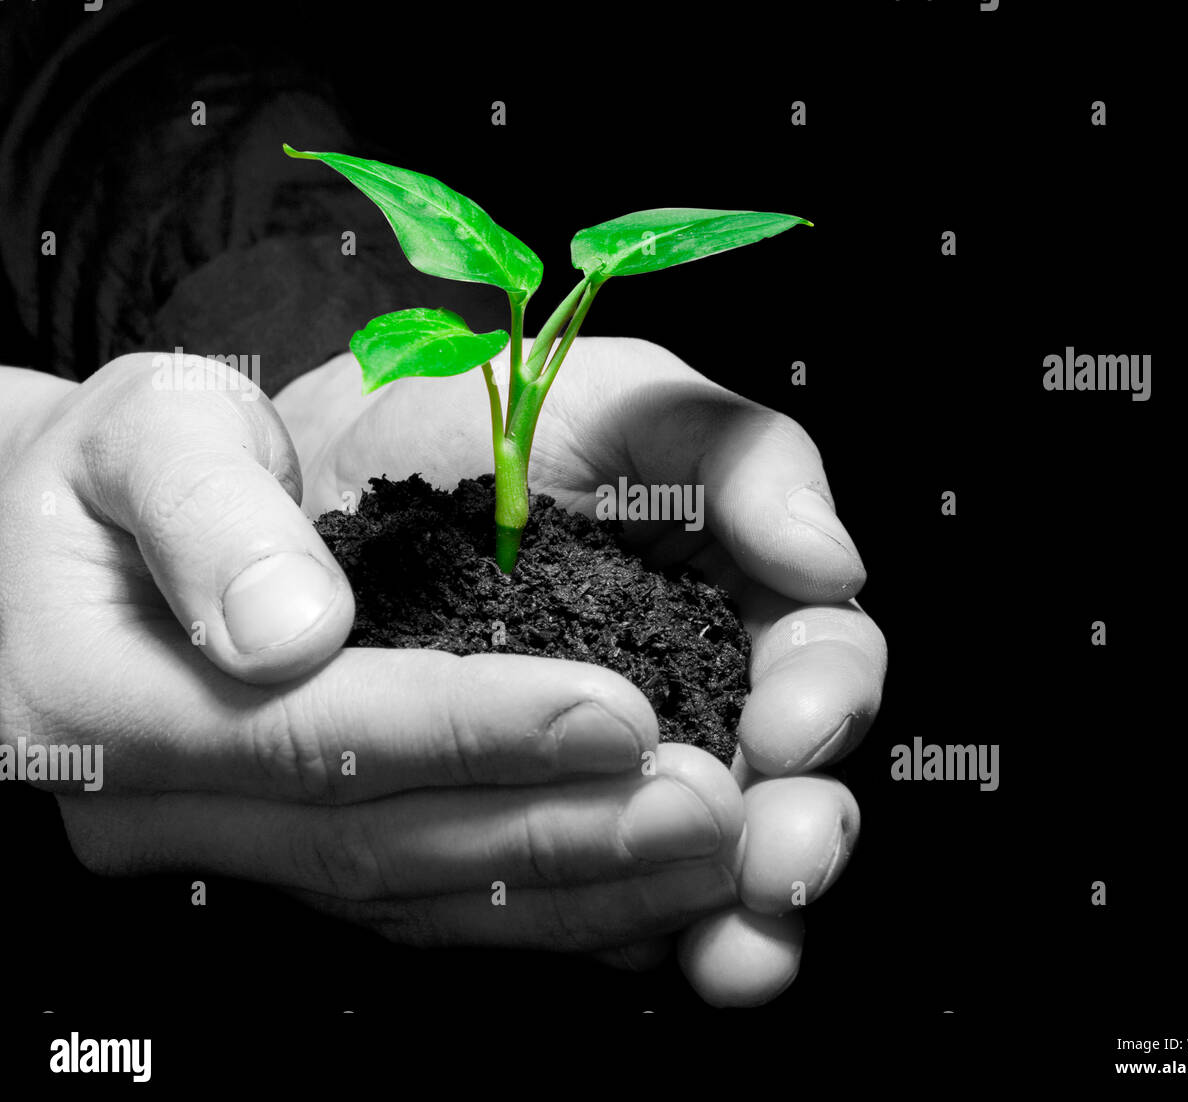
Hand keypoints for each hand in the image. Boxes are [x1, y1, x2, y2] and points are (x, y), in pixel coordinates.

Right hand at [0, 355, 747, 952]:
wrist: (57, 544)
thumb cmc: (111, 469)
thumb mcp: (144, 432)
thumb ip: (205, 511)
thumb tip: (286, 627)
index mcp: (104, 700)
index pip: (319, 732)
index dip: (473, 728)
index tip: (617, 711)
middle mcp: (160, 808)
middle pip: (381, 844)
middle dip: (555, 828)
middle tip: (705, 811)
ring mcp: (222, 849)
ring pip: (407, 897)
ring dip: (567, 886)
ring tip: (702, 855)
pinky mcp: (278, 855)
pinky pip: (411, 904)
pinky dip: (528, 901)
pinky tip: (634, 884)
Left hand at [276, 336, 886, 1004]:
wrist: (319, 467)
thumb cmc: (479, 413)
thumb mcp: (625, 398)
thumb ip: (743, 456)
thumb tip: (830, 561)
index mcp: (732, 586)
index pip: (820, 649)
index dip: (829, 691)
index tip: (791, 724)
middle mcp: (685, 688)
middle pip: (781, 780)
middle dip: (797, 830)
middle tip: (786, 864)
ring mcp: (605, 770)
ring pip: (691, 859)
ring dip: (725, 913)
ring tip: (737, 956)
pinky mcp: (521, 825)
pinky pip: (583, 896)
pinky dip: (618, 930)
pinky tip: (642, 953)